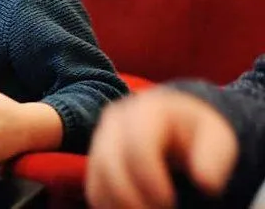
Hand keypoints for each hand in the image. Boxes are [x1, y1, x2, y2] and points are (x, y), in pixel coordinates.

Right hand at [86, 88, 237, 208]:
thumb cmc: (196, 131)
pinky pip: (94, 186)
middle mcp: (116, 120)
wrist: (175, 121)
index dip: (149, 179)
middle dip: (132, 198)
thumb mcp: (215, 137)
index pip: (137, 146)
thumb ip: (213, 157)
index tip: (168, 200)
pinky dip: (110, 204)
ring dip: (120, 204)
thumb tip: (206, 183)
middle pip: (109, 164)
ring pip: (98, 177)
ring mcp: (101, 137)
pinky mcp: (96, 157)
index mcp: (147, 110)